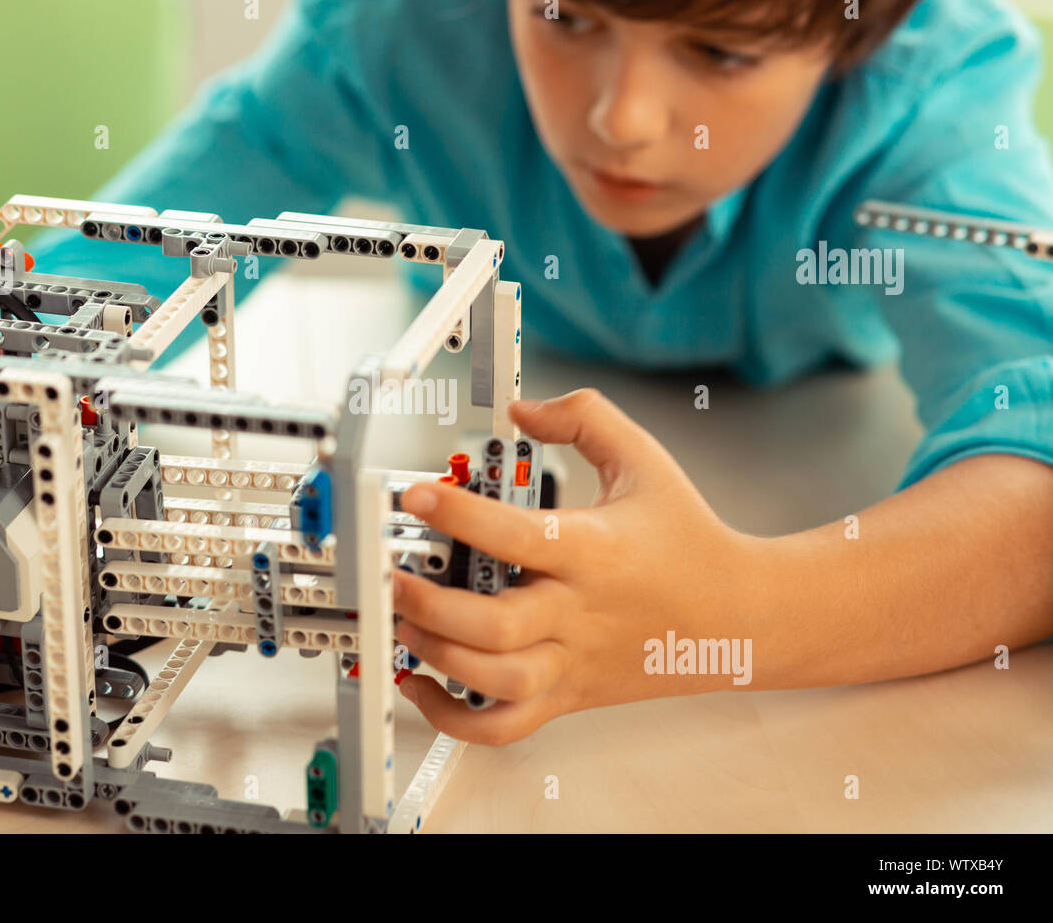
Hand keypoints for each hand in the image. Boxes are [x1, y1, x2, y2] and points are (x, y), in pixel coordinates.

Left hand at [392, 389, 758, 744]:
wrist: (741, 615)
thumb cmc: (689, 541)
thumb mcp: (644, 461)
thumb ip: (585, 418)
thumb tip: (522, 409)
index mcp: (595, 551)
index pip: (518, 536)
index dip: (460, 515)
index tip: (418, 496)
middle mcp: (579, 612)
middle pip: (495, 626)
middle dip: (429, 604)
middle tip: (392, 576)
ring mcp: (572, 661)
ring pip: (496, 680)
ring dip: (439, 655)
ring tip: (402, 623)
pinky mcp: (568, 693)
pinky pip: (505, 725)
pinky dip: (456, 718)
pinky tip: (424, 684)